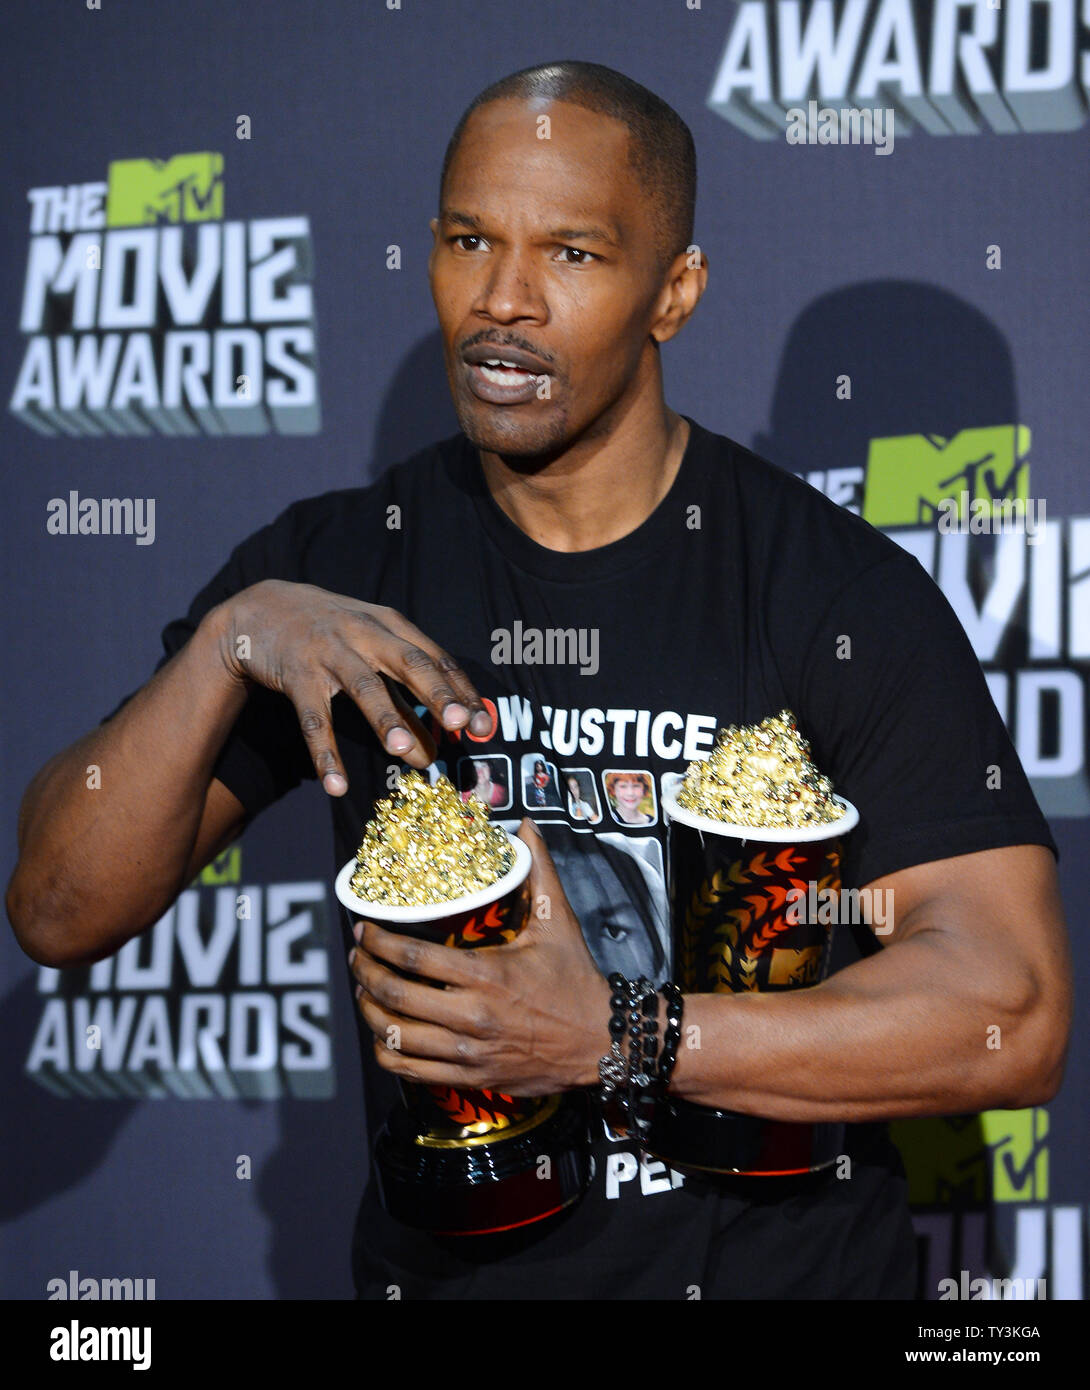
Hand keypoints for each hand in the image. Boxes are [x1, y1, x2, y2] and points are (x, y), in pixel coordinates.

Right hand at [208, 579, 491, 786]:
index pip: (435, 658)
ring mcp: (329, 651)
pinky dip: (325, 753)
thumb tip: (433, 751)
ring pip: (363, 686)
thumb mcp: (371, 653)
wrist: (261, 609)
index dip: (461, 691)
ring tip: (404, 752)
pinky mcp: (296, 674)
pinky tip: (337, 786)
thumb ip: (403, 698)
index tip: (482, 724)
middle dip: (436, 693)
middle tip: (459, 723)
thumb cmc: (332, 636)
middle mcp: (365, 633)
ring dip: (385, 719)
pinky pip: (313, 718)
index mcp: (391, 626)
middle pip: (408, 662)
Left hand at [349, 819, 611, 1094]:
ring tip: (362, 991)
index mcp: (488, 974)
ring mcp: (469, 1052)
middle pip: (396, 996)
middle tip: (356, 956)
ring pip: (396, 1037)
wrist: (601, 1041)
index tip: (364, 930)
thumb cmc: (575, 979)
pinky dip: (388, 1053)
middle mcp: (473, 1016)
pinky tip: (383, 1035)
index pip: (416, 958)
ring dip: (369, 1012)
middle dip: (365, 973)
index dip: (380, 942)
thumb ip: (539, 871)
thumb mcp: (558, 923)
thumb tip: (527, 826)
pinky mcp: (472, 1079)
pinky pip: (412, 1071)